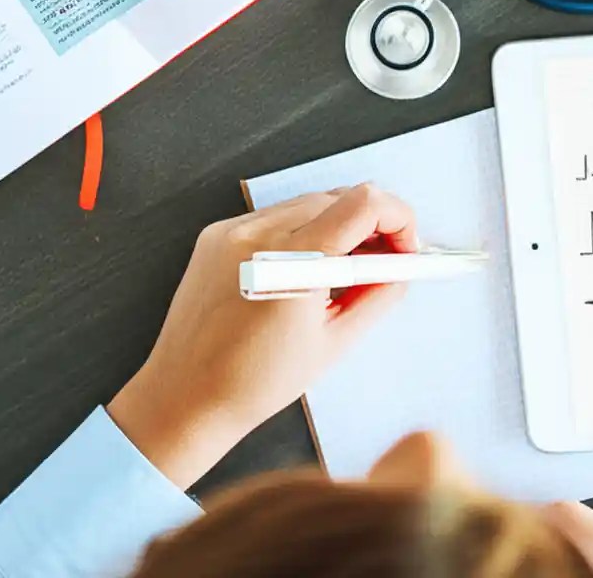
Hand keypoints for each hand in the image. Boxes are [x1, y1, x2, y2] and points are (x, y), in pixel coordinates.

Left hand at [108, 184, 417, 488]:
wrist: (185, 396)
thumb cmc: (255, 383)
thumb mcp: (333, 343)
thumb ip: (376, 296)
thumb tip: (401, 268)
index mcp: (293, 262)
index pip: (365, 204)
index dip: (399, 219)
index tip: (406, 247)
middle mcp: (258, 234)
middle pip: (338, 197)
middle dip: (371, 225)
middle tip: (383, 263)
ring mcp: (231, 231)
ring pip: (306, 204)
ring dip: (336, 228)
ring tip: (340, 275)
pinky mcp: (214, 236)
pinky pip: (271, 218)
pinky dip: (298, 234)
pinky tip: (302, 274)